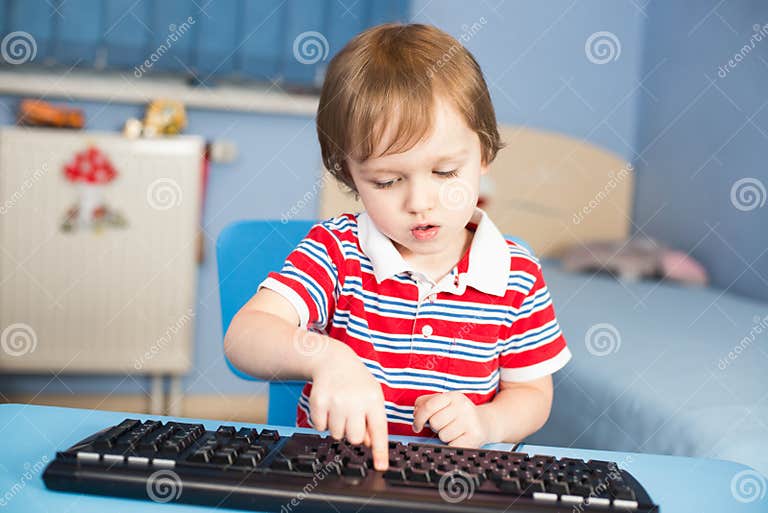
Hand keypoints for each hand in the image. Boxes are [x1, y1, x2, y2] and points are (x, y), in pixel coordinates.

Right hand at [309, 339, 388, 469]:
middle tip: (351, 417)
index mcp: (373, 400)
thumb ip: (373, 421)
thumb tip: (368, 444)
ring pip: (336, 435)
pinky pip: (319, 427)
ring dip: (337, 426)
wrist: (333, 360)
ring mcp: (335, 401)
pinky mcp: (318, 401)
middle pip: (355, 438)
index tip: (381, 466)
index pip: (378, 430)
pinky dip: (322, 421)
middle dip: (352, 432)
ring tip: (339, 408)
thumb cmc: (356, 382)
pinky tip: (328, 406)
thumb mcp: (372, 397)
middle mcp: (355, 401)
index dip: (379, 451)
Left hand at [412, 392, 491, 447]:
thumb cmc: (458, 414)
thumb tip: (415, 414)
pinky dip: (452, 445)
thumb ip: (425, 403)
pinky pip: (452, 445)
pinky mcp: (475, 436)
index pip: (428, 406)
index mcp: (453, 396)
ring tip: (455, 432)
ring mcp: (470, 421)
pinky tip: (459, 439)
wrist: (485, 423)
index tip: (417, 426)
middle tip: (445, 426)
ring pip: (443, 435)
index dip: (419, 418)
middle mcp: (463, 406)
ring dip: (445, 437)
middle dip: (436, 428)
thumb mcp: (444, 403)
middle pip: (434, 422)